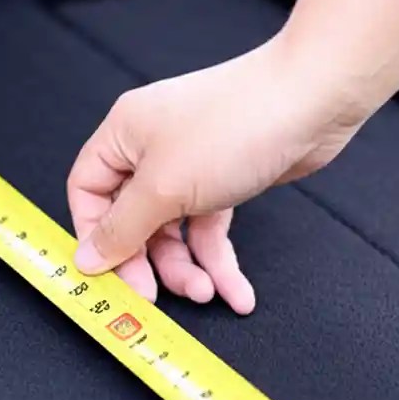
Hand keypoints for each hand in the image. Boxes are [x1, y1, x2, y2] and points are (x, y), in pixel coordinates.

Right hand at [66, 37, 364, 312]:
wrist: (312, 101)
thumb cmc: (234, 126)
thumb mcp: (163, 189)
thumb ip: (121, 229)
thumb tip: (86, 258)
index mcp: (123, 135)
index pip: (87, 192)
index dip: (94, 235)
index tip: (107, 274)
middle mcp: (151, 149)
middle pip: (131, 220)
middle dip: (146, 262)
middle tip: (154, 298)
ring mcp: (190, 165)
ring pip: (173, 231)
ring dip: (188, 268)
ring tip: (207, 292)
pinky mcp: (224, 180)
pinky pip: (210, 230)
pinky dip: (220, 262)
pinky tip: (236, 292)